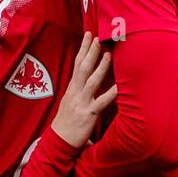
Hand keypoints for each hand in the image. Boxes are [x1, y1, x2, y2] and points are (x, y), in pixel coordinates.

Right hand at [51, 33, 116, 148]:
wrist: (58, 142)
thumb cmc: (66, 124)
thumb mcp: (70, 103)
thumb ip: (80, 92)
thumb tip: (89, 83)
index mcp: (71, 89)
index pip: (77, 64)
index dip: (83, 48)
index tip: (88, 34)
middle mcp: (76, 93)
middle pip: (83, 68)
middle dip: (90, 51)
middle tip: (98, 37)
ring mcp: (82, 103)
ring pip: (92, 81)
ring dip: (100, 67)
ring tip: (108, 54)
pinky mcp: (89, 114)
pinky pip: (101, 102)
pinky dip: (111, 94)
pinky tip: (119, 87)